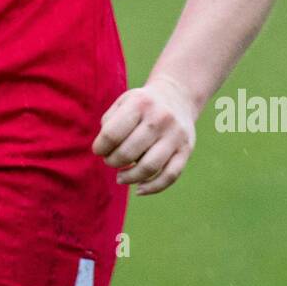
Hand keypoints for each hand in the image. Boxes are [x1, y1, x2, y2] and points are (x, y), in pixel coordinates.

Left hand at [91, 74, 196, 194]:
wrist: (177, 97)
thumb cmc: (142, 104)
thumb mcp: (123, 102)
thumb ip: (109, 123)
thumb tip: (104, 150)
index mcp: (140, 103)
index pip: (112, 134)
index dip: (100, 147)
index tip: (99, 150)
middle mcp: (160, 118)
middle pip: (128, 152)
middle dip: (113, 162)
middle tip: (109, 161)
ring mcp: (176, 135)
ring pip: (149, 167)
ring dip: (129, 177)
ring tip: (120, 177)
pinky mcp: (187, 150)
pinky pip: (170, 176)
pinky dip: (153, 187)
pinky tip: (139, 189)